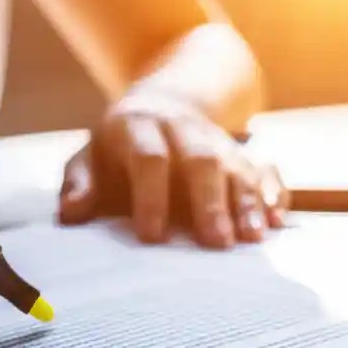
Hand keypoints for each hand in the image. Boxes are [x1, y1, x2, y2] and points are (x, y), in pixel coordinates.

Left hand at [58, 111, 288, 247]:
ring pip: (237, 165)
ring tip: (252, 238)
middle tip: (215, 244)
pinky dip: (273, 193)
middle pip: (201, 160)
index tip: (151, 237)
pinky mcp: (242, 153)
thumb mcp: (91, 157)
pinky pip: (264, 168)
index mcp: (139, 127)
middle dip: (210, 202)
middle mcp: (183, 129)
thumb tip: (71, 214)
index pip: (149, 159)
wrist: (164, 103)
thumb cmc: (119, 148)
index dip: (151, 196)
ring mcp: (217, 139)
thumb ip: (80, 184)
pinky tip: (276, 221)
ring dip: (246, 202)